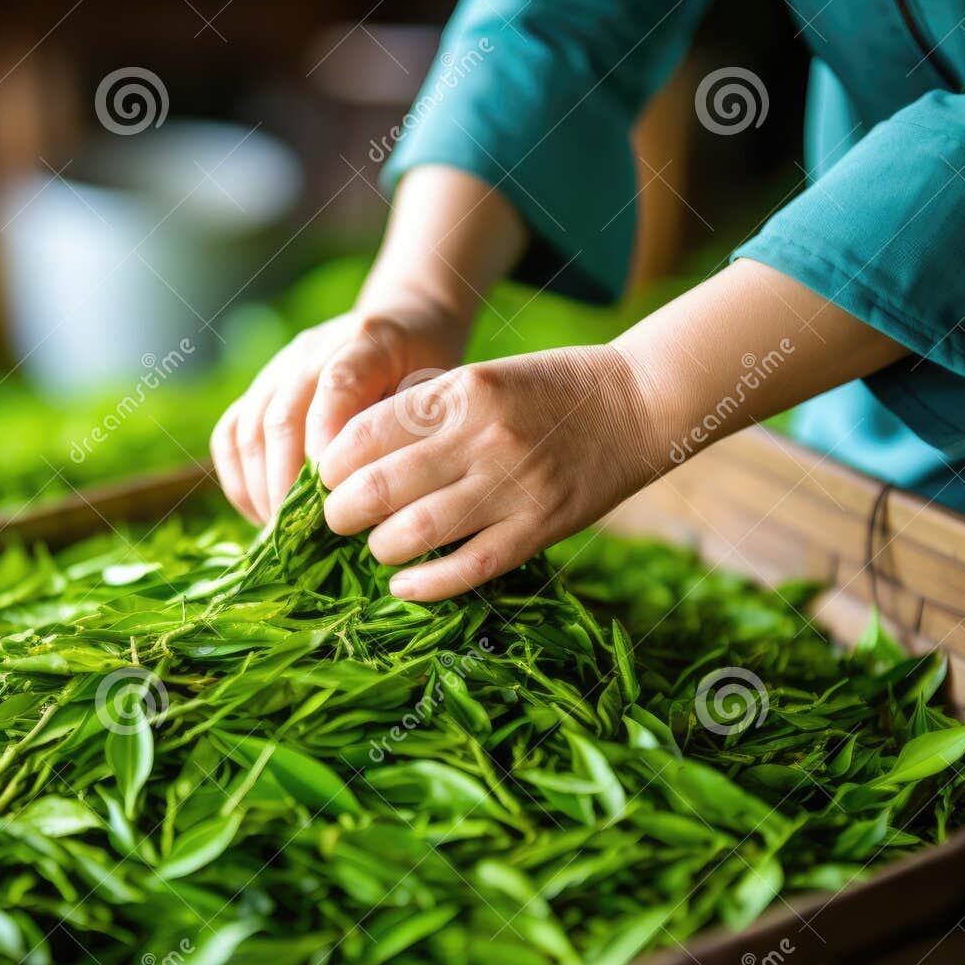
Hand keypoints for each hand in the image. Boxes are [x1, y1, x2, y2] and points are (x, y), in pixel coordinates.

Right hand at [210, 296, 468, 523]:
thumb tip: (383, 506)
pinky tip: (260, 513)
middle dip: (288, 484)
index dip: (328, 443)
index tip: (334, 494)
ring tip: (281, 532)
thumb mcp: (437, 394)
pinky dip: (237, 478)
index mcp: (366, 341)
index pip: (336, 386)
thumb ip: (410, 435)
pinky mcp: (258, 387)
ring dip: (261, 488)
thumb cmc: (426, 371)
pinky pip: (229, 433)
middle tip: (304, 535)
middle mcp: (312, 349)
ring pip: (248, 428)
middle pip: (281, 417)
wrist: (404, 325)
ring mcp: (278, 367)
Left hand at [318, 345, 667, 600]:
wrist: (641, 403)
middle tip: (333, 519)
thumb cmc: (550, 389)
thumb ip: (425, 412)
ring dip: (380, 547)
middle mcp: (482, 438)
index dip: (330, 465)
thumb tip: (352, 457)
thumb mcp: (482, 379)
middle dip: (340, 511)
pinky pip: (468, 568)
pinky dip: (426, 584)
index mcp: (462, 392)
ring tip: (375, 545)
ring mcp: (512, 487)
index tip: (323, 479)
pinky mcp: (538, 528)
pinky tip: (402, 585)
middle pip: (379, 487)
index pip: (365, 434)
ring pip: (416, 533)